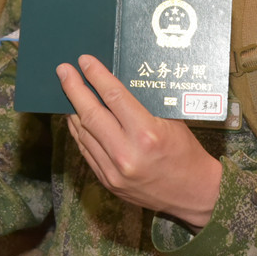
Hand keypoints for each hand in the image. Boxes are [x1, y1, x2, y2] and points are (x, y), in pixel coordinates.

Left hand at [57, 55, 222, 228]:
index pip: (113, 97)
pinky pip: (86, 151)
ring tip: (66, 91)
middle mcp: (126, 153)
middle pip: (91, 114)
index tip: (84, 61)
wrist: (193, 194)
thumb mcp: (171, 121)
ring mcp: (114, 171)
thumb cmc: (185, 152)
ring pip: (84, 133)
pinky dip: (79, 131)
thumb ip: (143, 104)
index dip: (96, 76)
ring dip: (72, 109)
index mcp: (147, 134)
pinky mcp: (108, 182)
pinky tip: (75, 118)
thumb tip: (116, 82)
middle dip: (74, 89)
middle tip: (63, 70)